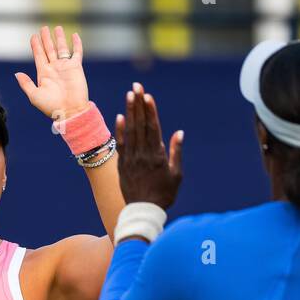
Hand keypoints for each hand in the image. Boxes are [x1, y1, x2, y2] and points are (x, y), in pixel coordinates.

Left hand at [15, 25, 89, 121]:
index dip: (36, 45)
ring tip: (56, 28)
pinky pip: (77, 53)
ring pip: (61, 49)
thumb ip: (26, 84)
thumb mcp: (35, 96)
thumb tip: (16, 73)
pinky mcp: (76, 68)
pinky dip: (76, 44)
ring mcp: (65, 67)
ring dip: (59, 38)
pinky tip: (74, 35)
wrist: (70, 111)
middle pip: (48, 49)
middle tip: (43, 28)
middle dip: (46, 39)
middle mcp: (54, 69)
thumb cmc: (52, 107)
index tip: (33, 36)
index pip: (38, 55)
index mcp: (43, 74)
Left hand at [115, 83, 183, 209]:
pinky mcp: (122, 165)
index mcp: (158, 156)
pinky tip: (120, 116)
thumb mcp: (176, 175)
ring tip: (129, 95)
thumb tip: (179, 132)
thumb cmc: (164, 195)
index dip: (150, 111)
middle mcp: (143, 155)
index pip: (153, 128)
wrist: (144, 212)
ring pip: (130, 131)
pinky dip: (120, 130)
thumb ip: (176, 152)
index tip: (148, 96)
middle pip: (140, 125)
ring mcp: (131, 160)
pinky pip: (120, 145)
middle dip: (139, 104)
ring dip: (129, 112)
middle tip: (137, 86)